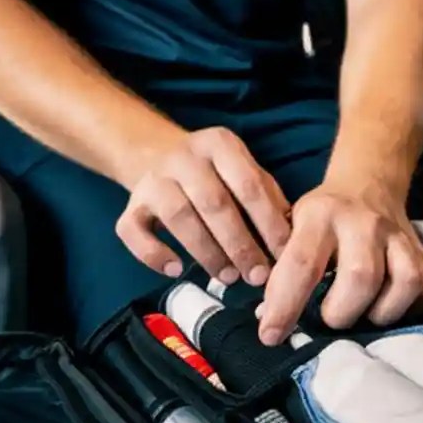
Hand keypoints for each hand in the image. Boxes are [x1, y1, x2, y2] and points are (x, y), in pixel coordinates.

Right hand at [115, 127, 292, 285]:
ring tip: (227, 277)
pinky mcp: (130, 204)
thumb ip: (268, 198)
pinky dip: (153, 254)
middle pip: (214, 203)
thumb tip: (292, 238)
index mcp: (219, 145)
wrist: (154, 153)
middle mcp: (184, 157)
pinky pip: (133, 231)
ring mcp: (153, 180)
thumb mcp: (243, 170)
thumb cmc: (214, 172)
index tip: (283, 255)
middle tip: (256, 276)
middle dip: (239, 244)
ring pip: (178, 217)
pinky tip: (176, 270)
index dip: (268, 223)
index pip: (249, 185)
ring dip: (206, 252)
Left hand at [257, 177, 422, 344]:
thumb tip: (269, 321)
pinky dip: (406, 310)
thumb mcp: (292, 227)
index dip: (286, 306)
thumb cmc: (323, 217)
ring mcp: (399, 237)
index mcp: (321, 216)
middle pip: (360, 278)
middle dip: (340, 313)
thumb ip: (282, 271)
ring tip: (361, 314)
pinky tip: (386, 307)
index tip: (271, 336)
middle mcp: (364, 223)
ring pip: (403, 284)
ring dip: (378, 314)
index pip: (302, 264)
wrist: (368, 184)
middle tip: (328, 319)